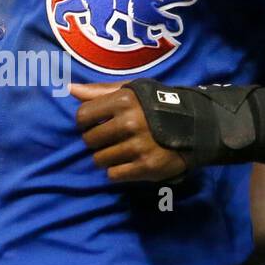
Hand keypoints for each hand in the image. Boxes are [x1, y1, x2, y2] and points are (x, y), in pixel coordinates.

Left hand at [70, 82, 187, 182]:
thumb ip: (100, 91)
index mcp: (123, 101)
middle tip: (110, 139)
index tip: (95, 124)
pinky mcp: (146, 166)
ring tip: (120, 151)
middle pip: (89, 140)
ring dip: (106, 157)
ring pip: (99, 160)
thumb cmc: (156, 105)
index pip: (82, 116)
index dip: (85, 122)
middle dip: (95, 141)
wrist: (194, 125)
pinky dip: (118, 171)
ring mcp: (138, 146)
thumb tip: (70, 89)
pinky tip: (129, 162)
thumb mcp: (132, 90)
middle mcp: (129, 123)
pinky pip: (114, 174)